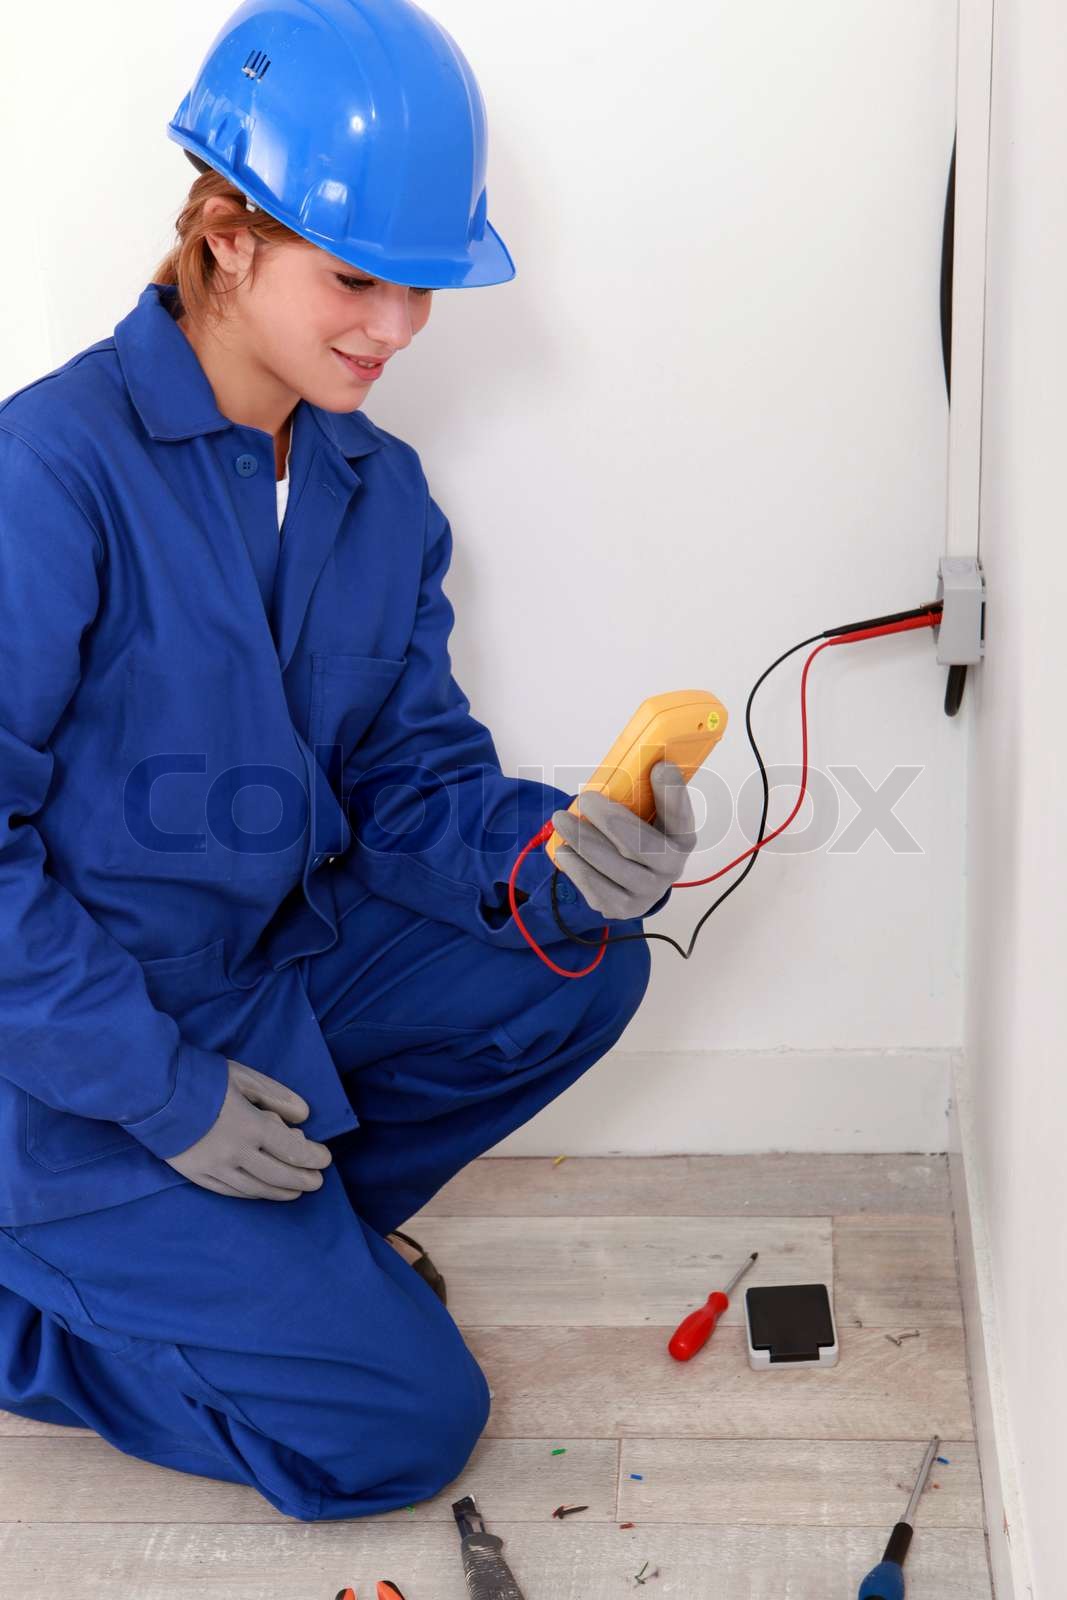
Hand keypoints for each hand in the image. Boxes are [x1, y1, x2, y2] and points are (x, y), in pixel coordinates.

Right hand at [164, 1059, 333, 1200]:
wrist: (152, 1092)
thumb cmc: (202, 1079)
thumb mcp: (245, 1078)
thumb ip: (277, 1097)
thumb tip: (303, 1117)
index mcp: (251, 1127)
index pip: (292, 1151)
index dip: (312, 1157)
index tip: (325, 1159)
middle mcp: (235, 1154)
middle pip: (278, 1175)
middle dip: (302, 1180)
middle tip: (317, 1182)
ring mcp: (214, 1168)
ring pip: (255, 1189)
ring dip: (279, 1192)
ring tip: (295, 1192)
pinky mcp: (196, 1174)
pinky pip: (230, 1192)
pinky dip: (251, 1194)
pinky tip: (261, 1193)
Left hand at [550, 759, 697, 919]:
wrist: (634, 882)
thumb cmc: (637, 836)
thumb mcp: (646, 815)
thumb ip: (642, 793)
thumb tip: (635, 758)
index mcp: (682, 837)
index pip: (681, 814)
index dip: (673, 792)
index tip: (659, 767)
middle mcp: (671, 867)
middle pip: (641, 845)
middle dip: (610, 820)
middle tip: (586, 799)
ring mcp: (648, 891)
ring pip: (614, 867)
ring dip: (583, 841)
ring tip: (562, 820)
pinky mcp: (624, 908)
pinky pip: (597, 888)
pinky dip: (577, 867)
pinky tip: (564, 851)